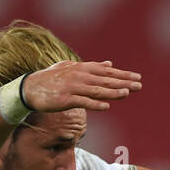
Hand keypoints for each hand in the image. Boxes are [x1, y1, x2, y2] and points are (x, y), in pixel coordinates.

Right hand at [25, 60, 141, 112]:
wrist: (30, 88)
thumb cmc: (52, 79)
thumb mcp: (72, 68)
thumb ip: (91, 67)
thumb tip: (109, 63)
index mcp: (82, 68)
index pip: (106, 71)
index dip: (122, 74)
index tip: (137, 77)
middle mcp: (79, 76)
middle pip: (105, 79)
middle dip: (123, 82)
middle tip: (139, 85)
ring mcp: (72, 87)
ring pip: (96, 90)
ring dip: (112, 92)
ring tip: (127, 93)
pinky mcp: (65, 99)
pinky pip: (83, 102)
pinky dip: (94, 104)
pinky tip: (106, 106)